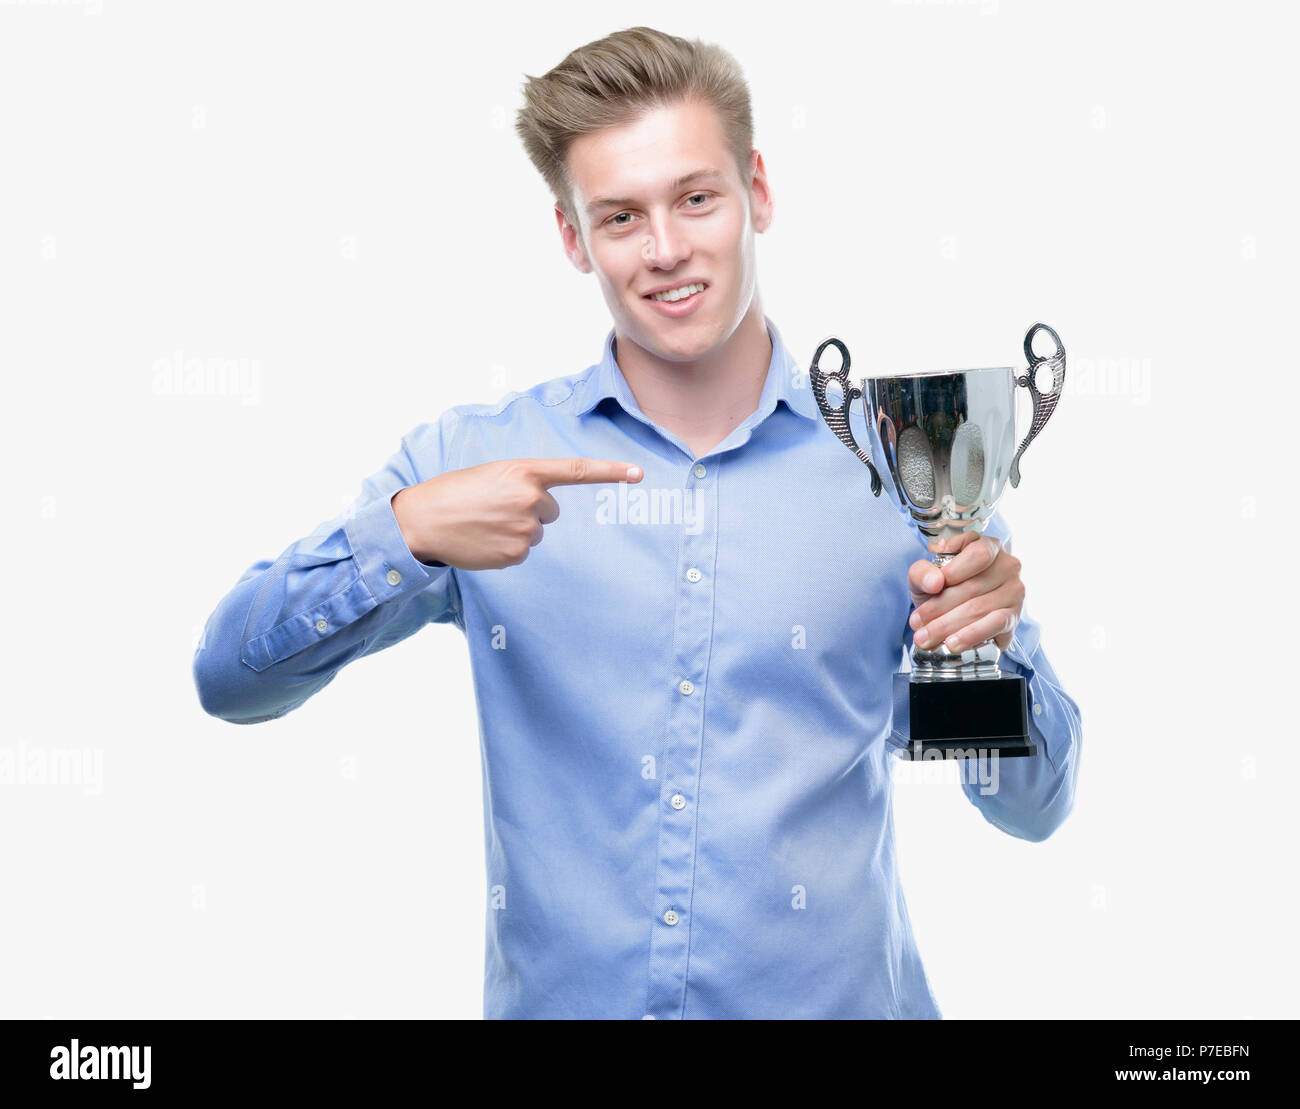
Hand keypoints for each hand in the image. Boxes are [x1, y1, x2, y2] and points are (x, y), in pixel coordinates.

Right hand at [392, 457, 642, 569]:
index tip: (638, 473)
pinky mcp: (515, 554)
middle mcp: (530, 498)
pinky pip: (523, 552)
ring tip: (484, 523)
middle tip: (495, 508)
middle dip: (530, 510)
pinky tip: (483, 540)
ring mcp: (524, 528)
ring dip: (516, 530)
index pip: (578, 470)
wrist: (422, 521)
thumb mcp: (492, 474)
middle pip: (552, 511)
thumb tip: (545, 506)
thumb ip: (524, 482)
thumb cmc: (454, 493)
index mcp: (524, 470)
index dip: (611, 471)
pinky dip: (505, 548)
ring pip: (537, 533)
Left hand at [906, 532, 1024, 654]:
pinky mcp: (1014, 617)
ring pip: (979, 608)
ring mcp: (1014, 591)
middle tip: (916, 623)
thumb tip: (935, 581)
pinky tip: (953, 643)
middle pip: (973, 586)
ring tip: (925, 637)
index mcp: (988, 546)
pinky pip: (995, 625)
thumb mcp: (924, 576)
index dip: (954, 571)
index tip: (932, 588)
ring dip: (947, 626)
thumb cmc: (941, 587)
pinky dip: (971, 635)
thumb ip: (922, 571)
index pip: (978, 554)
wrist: (952, 612)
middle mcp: (1007, 566)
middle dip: (939, 607)